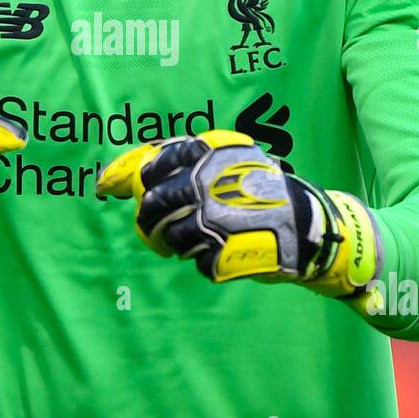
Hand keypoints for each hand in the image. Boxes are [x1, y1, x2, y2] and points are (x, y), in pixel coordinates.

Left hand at [96, 129, 381, 308]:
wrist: (312, 227)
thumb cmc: (263, 192)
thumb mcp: (231, 162)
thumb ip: (184, 162)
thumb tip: (122, 175)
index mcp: (212, 155)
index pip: (152, 162)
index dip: (124, 175)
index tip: (106, 185)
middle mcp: (210, 184)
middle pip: (153, 205)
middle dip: (150, 219)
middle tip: (158, 228)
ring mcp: (217, 219)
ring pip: (172, 236)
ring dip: (178, 243)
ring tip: (199, 240)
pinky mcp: (225, 252)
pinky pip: (198, 262)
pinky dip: (207, 260)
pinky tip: (225, 252)